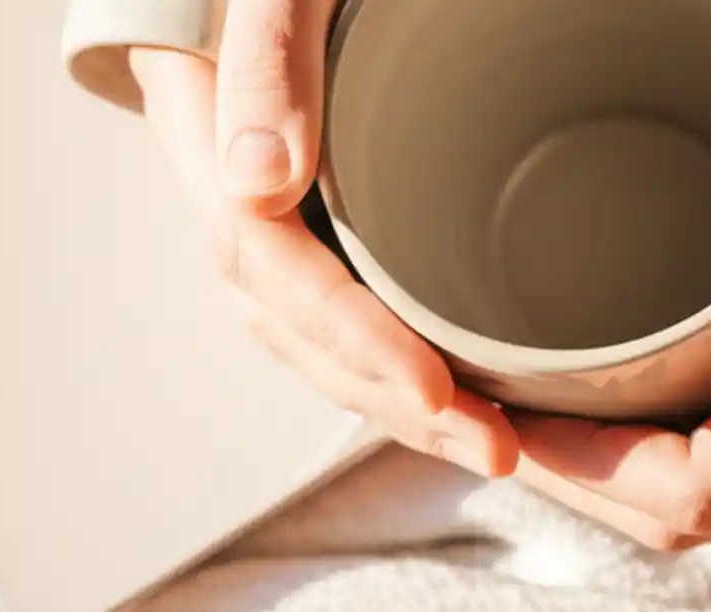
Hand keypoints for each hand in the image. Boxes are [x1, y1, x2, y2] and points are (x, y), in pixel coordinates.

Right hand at [129, 0, 518, 476]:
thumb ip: (264, 60)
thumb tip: (262, 178)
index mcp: (214, 143)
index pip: (272, 268)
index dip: (352, 337)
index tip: (434, 390)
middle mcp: (238, 200)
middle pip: (301, 334)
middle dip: (398, 407)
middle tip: (496, 451)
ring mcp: (277, 225)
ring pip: (323, 345)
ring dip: (405, 410)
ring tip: (496, 447)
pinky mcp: (319, 232)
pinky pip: (347, 319)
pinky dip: (401, 370)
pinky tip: (462, 399)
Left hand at [511, 20, 710, 548]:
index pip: (704, 493)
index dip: (589, 473)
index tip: (499, 418)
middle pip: (691, 516)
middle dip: (578, 482)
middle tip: (487, 413)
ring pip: (705, 502)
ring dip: (606, 472)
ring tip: (526, 408)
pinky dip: (648, 448)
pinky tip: (605, 396)